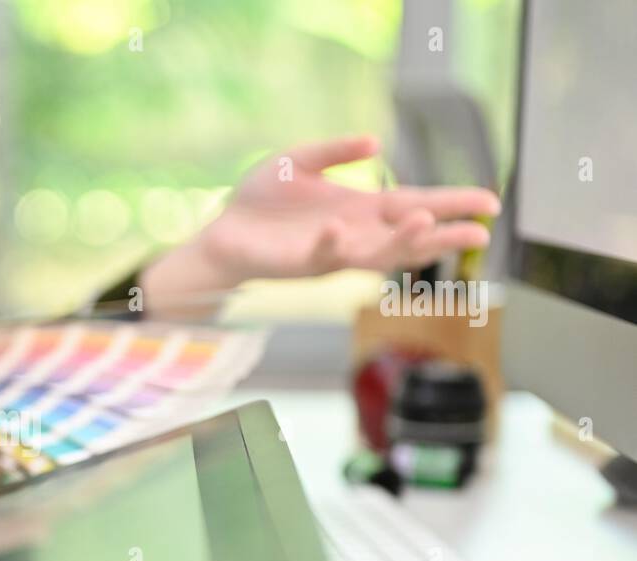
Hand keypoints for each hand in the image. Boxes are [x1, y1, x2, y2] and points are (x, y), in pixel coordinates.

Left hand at [140, 135, 500, 306]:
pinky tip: (341, 229)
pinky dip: (333, 244)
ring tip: (425, 223)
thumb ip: (337, 150)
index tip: (490, 203)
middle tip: (479, 232)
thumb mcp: (302, 161)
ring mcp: (331, 254)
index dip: (453, 205)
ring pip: (375, 255)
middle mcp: (356, 236)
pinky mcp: (301, 264)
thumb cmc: (264, 201)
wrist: (223, 232)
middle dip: (443, 236)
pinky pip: (322, 255)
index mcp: (363, 211)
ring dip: (400, 243)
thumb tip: (377, 142)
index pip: (418, 206)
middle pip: (409, 238)